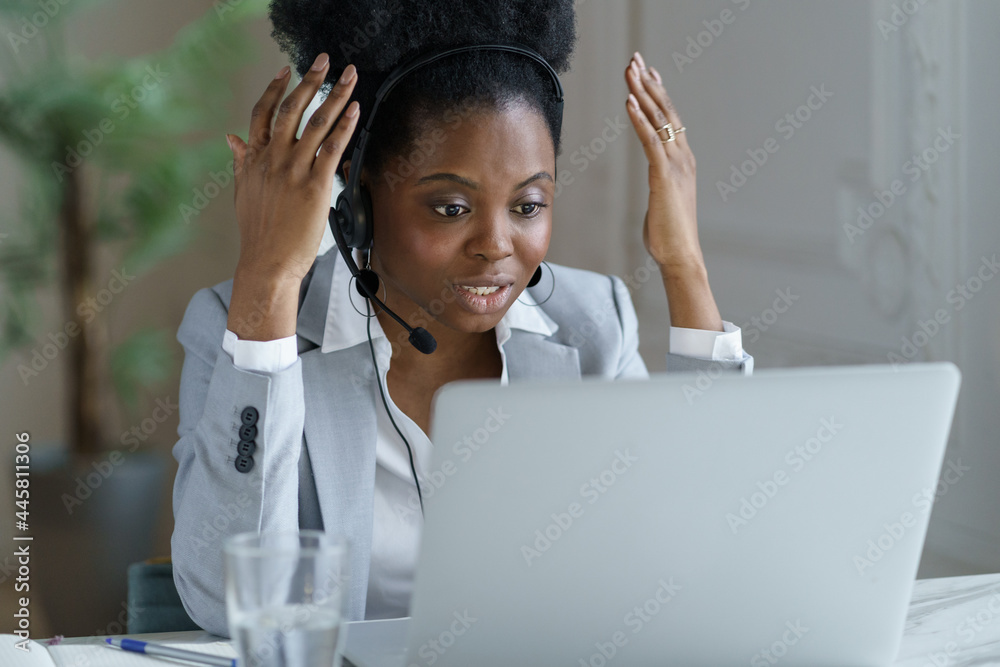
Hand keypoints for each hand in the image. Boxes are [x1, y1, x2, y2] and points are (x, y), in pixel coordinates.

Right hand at [226, 53, 360, 285]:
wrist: (267, 263)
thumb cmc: (258, 234)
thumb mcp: (242, 193)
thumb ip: (240, 161)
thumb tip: (232, 138)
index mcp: (254, 160)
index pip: (261, 114)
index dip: (273, 89)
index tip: (285, 70)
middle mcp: (272, 160)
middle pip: (292, 110)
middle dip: (310, 80)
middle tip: (325, 60)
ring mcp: (293, 171)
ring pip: (315, 123)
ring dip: (335, 96)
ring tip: (348, 76)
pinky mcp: (315, 187)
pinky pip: (331, 149)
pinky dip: (344, 127)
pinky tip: (354, 111)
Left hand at [624, 51, 704, 274]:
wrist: (681, 255)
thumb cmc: (669, 234)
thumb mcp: (663, 201)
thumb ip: (661, 187)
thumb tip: (656, 187)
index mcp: (682, 161)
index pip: (670, 119)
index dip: (658, 94)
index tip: (648, 73)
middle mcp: (683, 157)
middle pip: (665, 111)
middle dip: (649, 83)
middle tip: (637, 60)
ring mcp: (676, 165)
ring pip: (658, 120)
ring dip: (643, 93)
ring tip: (631, 70)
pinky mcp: (664, 177)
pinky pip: (650, 141)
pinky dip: (639, 119)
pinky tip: (629, 101)